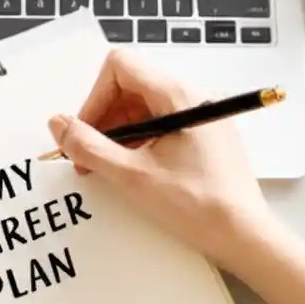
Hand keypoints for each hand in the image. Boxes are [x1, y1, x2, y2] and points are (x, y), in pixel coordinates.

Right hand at [46, 50, 274, 270]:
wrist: (245, 236)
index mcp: (178, 96)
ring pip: (145, 105)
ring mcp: (202, 115)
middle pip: (131, 86)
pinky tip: (134, 170)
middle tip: (88, 157)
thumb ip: (89, 146)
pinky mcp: (206, 134)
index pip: (120, 67)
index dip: (94, 97)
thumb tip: (58, 124)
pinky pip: (162, 122)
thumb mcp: (132, 176)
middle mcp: (193, 96)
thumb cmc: (197, 205)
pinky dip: (140, 140)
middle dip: (103, 118)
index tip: (85, 133)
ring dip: (119, 132)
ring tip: (108, 168)